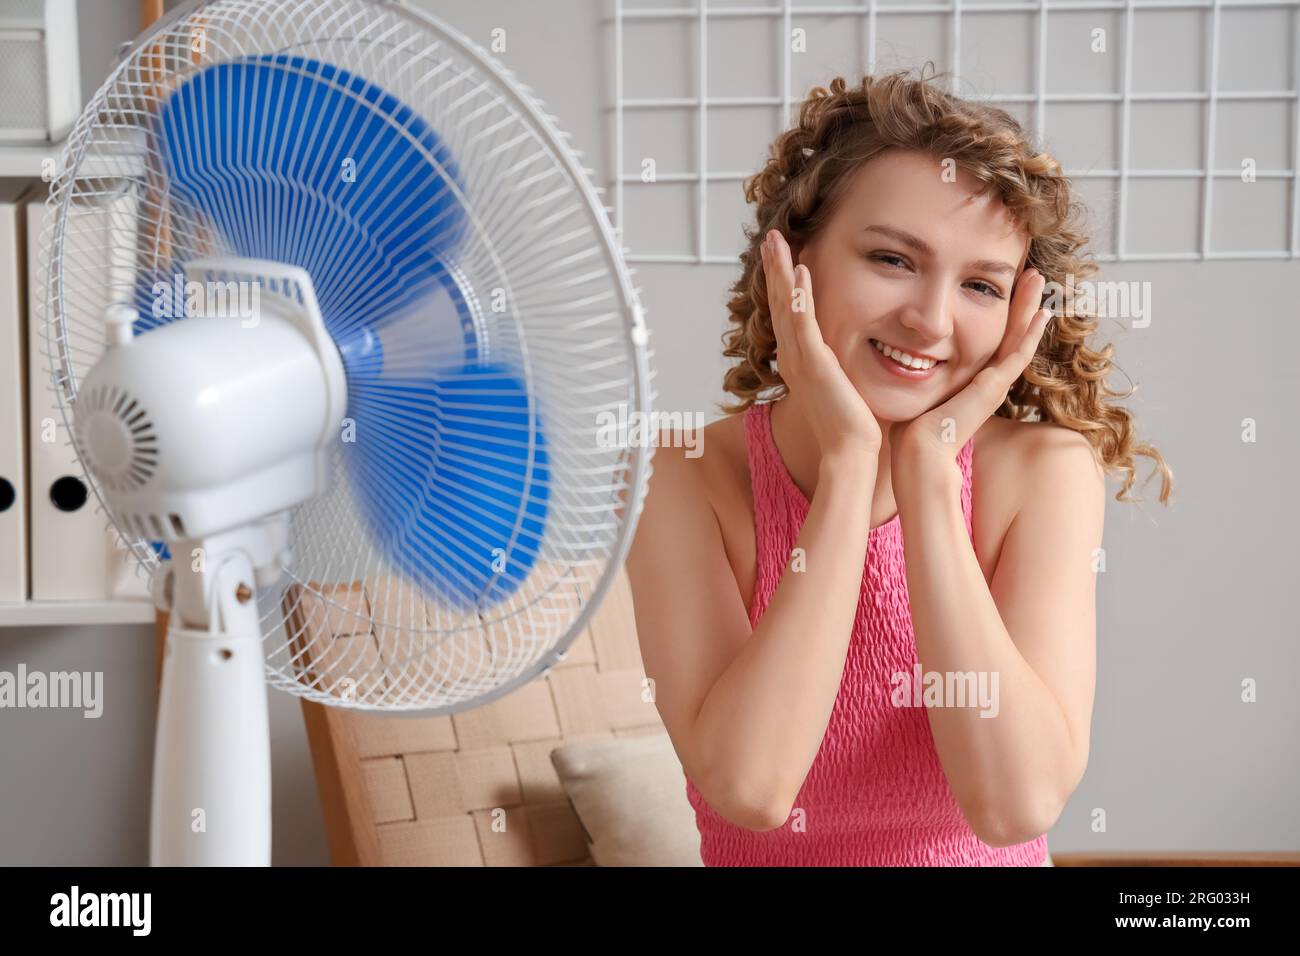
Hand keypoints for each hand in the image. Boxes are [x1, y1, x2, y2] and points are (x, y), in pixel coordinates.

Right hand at [761, 229, 881, 459]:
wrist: (848, 452)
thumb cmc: (851, 428)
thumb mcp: (843, 388)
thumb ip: (840, 369)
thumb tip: (852, 359)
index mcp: (800, 362)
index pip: (788, 314)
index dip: (783, 284)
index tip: (785, 257)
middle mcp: (793, 357)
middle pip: (779, 303)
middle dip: (775, 268)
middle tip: (770, 237)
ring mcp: (800, 359)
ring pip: (785, 305)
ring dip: (780, 271)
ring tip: (776, 241)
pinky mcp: (813, 362)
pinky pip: (803, 321)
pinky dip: (800, 295)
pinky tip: (802, 271)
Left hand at [888, 266, 1051, 490]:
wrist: (919, 450)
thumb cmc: (911, 424)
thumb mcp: (916, 383)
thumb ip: (917, 366)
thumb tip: (900, 349)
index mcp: (972, 377)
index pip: (991, 336)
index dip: (1001, 310)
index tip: (1004, 282)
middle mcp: (989, 378)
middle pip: (1011, 332)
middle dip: (1020, 301)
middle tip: (1031, 272)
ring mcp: (996, 383)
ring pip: (1020, 337)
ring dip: (1029, 307)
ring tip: (1037, 279)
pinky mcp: (995, 388)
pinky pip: (1018, 355)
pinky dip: (1030, 334)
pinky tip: (1041, 313)